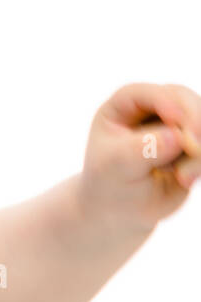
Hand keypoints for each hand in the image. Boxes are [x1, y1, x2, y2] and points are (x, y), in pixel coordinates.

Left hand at [77, 82, 200, 231]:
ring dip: (198, 150)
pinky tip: (185, 181)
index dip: (167, 103)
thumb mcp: (115, 167)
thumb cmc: (109, 183)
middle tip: (195, 149)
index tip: (177, 122)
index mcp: (124, 104)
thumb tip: (176, 136)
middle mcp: (153, 107)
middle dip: (194, 123)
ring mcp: (178, 123)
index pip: (149, 93)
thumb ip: (142, 149)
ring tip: (181, 178)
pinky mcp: (195, 143)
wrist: (121, 209)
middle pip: (185, 100)